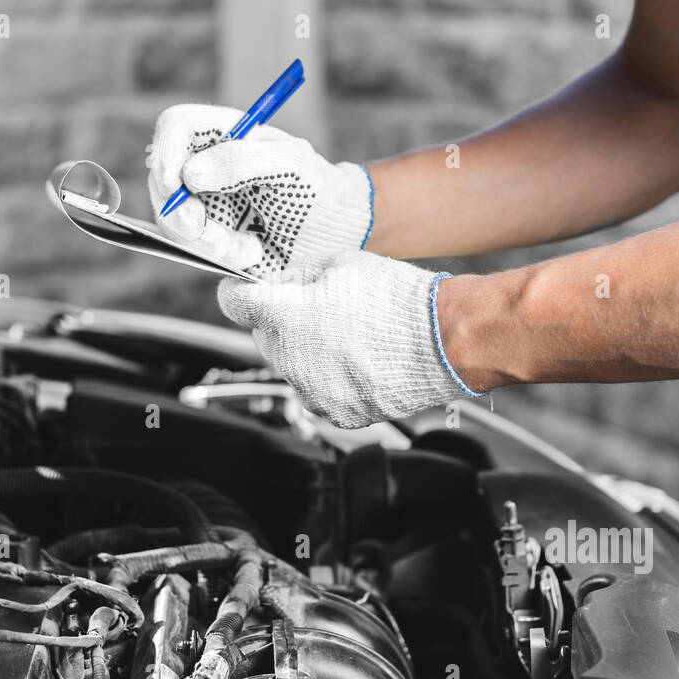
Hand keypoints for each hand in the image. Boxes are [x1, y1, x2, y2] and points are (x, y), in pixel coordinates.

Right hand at [146, 104, 373, 275]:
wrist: (333, 236)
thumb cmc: (318, 188)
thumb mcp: (291, 165)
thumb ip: (243, 159)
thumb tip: (189, 172)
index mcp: (223, 132)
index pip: (176, 126)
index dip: (166, 150)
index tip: (176, 184)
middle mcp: (205, 163)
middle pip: (162, 178)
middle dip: (181, 212)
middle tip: (209, 234)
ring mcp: (202, 200)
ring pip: (171, 218)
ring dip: (205, 241)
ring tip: (250, 249)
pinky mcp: (207, 234)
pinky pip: (190, 246)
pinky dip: (217, 256)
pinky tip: (251, 253)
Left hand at [217, 250, 482, 427]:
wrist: (445, 341)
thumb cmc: (397, 299)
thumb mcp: (340, 264)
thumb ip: (299, 277)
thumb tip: (281, 282)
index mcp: (283, 317)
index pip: (234, 302)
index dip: (241, 290)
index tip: (248, 288)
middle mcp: (290, 360)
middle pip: (265, 337)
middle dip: (283, 321)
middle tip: (319, 307)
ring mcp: (313, 392)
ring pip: (293, 367)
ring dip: (308, 352)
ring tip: (350, 335)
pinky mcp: (338, 413)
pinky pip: (320, 392)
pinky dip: (332, 378)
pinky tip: (360, 360)